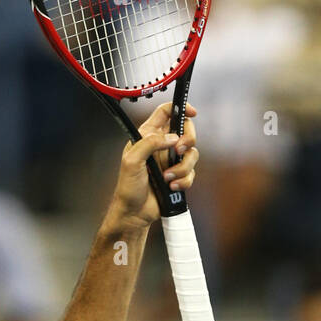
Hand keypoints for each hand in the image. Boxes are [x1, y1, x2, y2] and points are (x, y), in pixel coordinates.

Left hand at [112, 102, 198, 230]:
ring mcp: (171, 161)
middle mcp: (162, 146)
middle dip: (188, 139)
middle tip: (180, 150)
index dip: (180, 107)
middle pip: (186, 130)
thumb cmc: (128, 187)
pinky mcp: (178, 175)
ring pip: (192, 154)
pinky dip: (183, 181)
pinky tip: (170, 187)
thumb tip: (172, 138)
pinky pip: (191, 173)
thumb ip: (150, 142)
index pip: (165, 112)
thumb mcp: (132, 160)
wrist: (134, 212)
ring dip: (182, 167)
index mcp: (148, 136)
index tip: (192, 112)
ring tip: (167, 178)